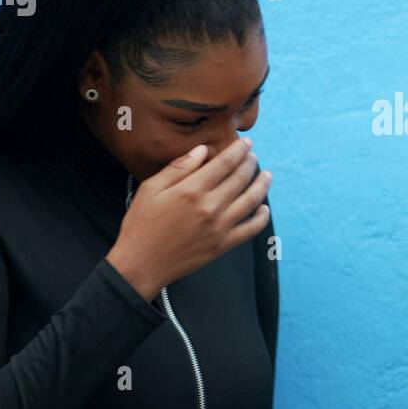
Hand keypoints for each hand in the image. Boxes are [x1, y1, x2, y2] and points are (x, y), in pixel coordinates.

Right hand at [106, 139, 271, 300]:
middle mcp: (210, 207)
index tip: (246, 143)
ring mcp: (219, 228)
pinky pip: (250, 230)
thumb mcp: (151, 189)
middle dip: (250, 163)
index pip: (225, 163)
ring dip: (261, 185)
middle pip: (240, 179)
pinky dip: (261, 218)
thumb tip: (203, 150)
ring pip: (251, 201)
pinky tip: (263, 209)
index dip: (239, 150)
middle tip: (253, 156)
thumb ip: (178, 167)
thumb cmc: (141, 224)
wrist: (141, 264)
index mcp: (192, 190)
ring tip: (266, 175)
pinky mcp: (223, 245)